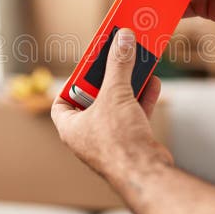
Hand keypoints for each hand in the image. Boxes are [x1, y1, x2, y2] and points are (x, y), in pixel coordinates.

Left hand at [51, 28, 172, 182]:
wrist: (147, 173)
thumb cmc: (119, 142)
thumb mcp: (115, 94)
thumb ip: (118, 65)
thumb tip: (121, 40)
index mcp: (71, 127)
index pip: (62, 101)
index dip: (71, 83)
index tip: (85, 67)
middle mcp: (88, 134)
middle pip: (94, 98)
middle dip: (106, 79)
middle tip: (113, 59)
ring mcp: (111, 139)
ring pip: (117, 105)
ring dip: (127, 85)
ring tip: (135, 64)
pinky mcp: (132, 141)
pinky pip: (135, 114)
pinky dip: (143, 98)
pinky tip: (152, 81)